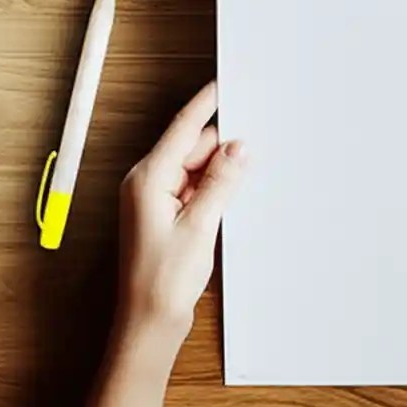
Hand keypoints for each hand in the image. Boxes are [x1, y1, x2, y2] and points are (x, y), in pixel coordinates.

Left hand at [84, 81, 245, 406]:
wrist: (148, 323)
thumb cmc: (163, 281)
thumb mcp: (200, 226)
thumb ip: (221, 183)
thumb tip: (240, 148)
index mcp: (149, 178)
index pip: (183, 128)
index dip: (207, 103)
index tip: (227, 82)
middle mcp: (148, 183)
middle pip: (193, 147)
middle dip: (224, 145)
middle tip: (258, 140)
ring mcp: (156, 199)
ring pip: (197, 169)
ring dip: (221, 171)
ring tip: (249, 175)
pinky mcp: (166, 215)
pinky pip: (195, 188)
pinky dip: (215, 189)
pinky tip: (234, 195)